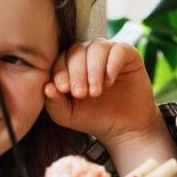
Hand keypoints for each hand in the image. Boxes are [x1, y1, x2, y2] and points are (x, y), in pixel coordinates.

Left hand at [44, 39, 165, 146]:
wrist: (124, 129)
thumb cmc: (94, 119)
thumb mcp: (67, 115)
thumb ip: (54, 102)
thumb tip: (47, 87)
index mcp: (71, 65)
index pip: (61, 58)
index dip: (60, 72)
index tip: (63, 89)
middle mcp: (89, 55)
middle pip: (77, 51)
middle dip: (77, 73)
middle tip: (81, 94)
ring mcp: (110, 54)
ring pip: (97, 47)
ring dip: (94, 69)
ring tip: (96, 91)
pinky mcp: (129, 56)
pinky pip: (119, 50)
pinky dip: (112, 64)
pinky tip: (110, 81)